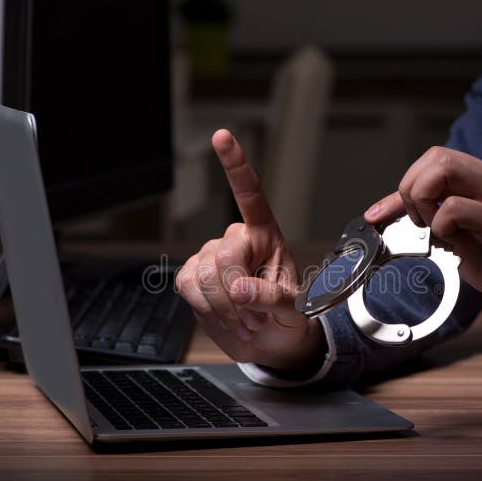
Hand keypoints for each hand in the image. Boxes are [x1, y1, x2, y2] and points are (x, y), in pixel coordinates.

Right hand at [175, 129, 325, 370]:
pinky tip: (224, 314)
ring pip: (202, 276)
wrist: (269, 344)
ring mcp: (211, 257)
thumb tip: (241, 290)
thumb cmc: (288, 319)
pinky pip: (186, 286)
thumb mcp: (294, 310)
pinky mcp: (192, 275)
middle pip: (223, 258)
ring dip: (223, 306)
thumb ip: (272, 298)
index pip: (250, 195)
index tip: (222, 136)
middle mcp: (236, 240)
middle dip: (237, 295)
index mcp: (266, 235)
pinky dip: (206, 308)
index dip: (235, 166)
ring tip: (244, 316)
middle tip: (255, 315)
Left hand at [364, 146, 481, 322]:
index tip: (388, 213)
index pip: (434, 159)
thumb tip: (382, 211)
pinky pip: (456, 208)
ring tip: (437, 230)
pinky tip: (453, 243)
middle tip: (417, 220)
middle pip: (437, 157)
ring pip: (443, 171)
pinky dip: (442, 225)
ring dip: (425, 204)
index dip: (405, 182)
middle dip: (411, 189)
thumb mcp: (456, 231)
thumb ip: (427, 215)